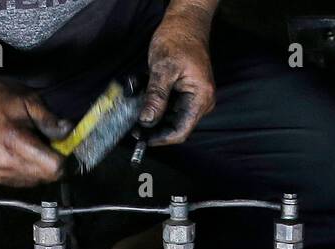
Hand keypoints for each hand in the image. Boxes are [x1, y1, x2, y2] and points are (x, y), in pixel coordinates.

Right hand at [0, 77, 70, 185]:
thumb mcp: (30, 101)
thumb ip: (50, 121)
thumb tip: (69, 133)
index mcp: (13, 140)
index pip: (53, 167)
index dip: (63, 158)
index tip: (63, 147)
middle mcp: (5, 161)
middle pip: (48, 176)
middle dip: (53, 162)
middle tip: (47, 144)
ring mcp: (0, 172)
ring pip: (38, 181)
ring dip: (42, 167)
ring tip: (32, 146)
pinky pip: (26, 181)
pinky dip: (31, 170)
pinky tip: (23, 154)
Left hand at [139, 12, 215, 144]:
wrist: (185, 23)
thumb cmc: (178, 40)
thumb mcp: (163, 69)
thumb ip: (156, 97)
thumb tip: (147, 120)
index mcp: (201, 98)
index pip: (181, 131)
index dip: (160, 138)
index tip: (142, 138)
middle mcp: (201, 102)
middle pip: (176, 126)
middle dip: (154, 127)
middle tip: (133, 126)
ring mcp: (194, 98)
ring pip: (171, 118)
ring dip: (153, 115)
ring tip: (136, 108)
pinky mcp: (186, 93)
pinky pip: (170, 106)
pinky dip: (156, 104)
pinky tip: (144, 97)